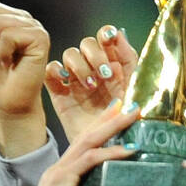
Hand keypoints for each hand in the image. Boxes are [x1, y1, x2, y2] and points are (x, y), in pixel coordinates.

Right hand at [14, 103, 139, 185]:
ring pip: (89, 140)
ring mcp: (60, 172)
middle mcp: (61, 169)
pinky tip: (129, 149)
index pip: (85, 147)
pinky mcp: (62, 179)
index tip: (118, 116)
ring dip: (112, 126)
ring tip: (132, 113)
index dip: (102, 131)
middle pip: (88, 136)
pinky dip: (110, 152)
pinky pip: (90, 160)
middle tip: (130, 105)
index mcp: (63, 177)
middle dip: (109, 119)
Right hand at [45, 26, 137, 143]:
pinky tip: (66, 81)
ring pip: (70, 54)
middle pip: (87, 44)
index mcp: (115, 66)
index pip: (106, 38)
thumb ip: (130, 61)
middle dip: (95, 54)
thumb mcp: (135, 91)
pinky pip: (51, 72)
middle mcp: (95, 70)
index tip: (110, 39)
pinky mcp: (60, 94)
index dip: (106, 34)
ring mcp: (76, 81)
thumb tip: (119, 32)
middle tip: (105, 75)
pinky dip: (56, 71)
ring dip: (80, 65)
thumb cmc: (127, 126)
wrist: (109, 153)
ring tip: (90, 85)